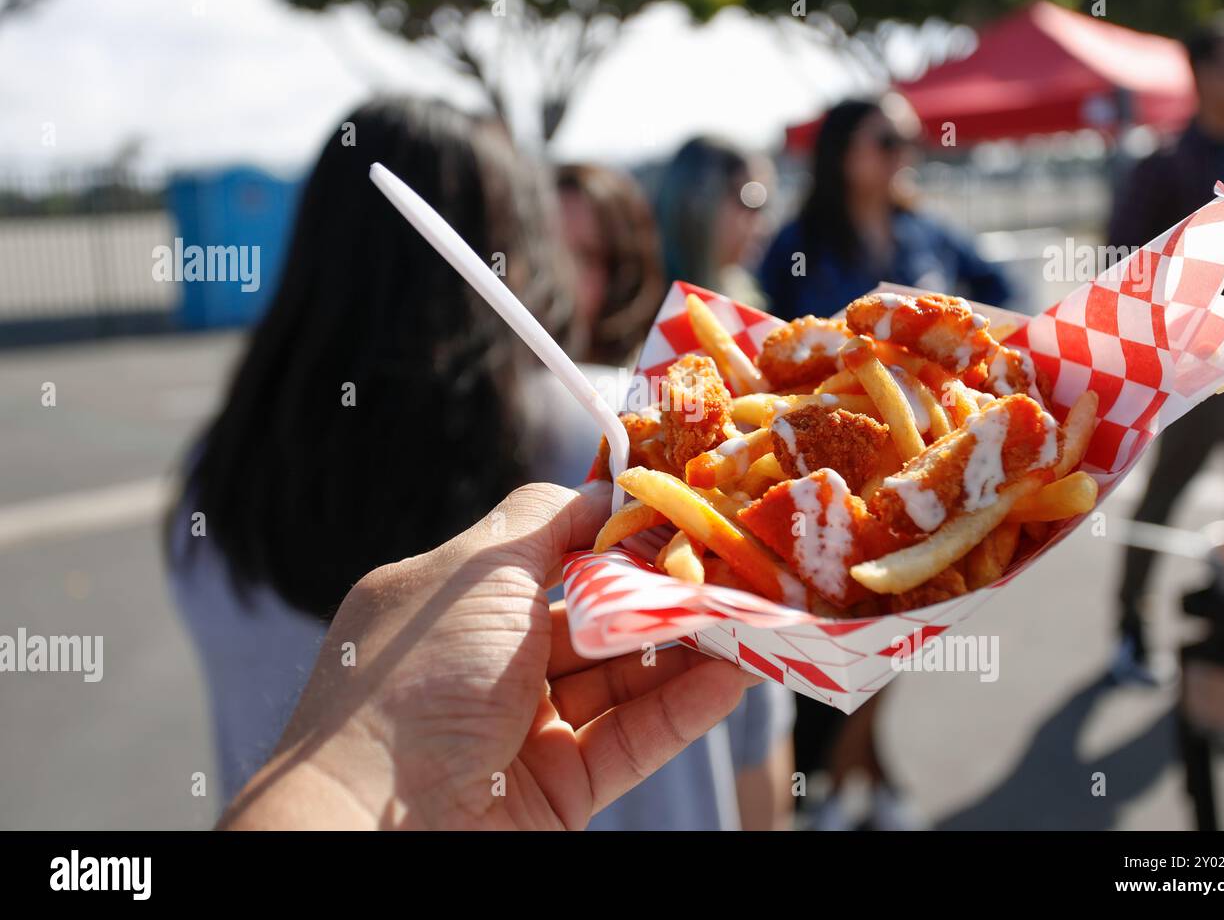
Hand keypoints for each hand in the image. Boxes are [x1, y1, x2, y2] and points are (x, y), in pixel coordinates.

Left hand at [219, 480, 760, 829]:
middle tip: (737, 571)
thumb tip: (607, 491)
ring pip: (619, 681)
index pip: (548, 556)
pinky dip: (682, 710)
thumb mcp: (473, 573)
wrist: (372, 828)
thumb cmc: (415, 679)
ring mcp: (519, 732)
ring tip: (754, 622)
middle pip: (593, 620)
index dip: (615, 535)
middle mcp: (484, 663)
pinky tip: (734, 678)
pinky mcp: (555, 794)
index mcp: (450, 605)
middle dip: (664, 594)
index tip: (683, 515)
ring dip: (687, 651)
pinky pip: (629, 741)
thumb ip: (546, 521)